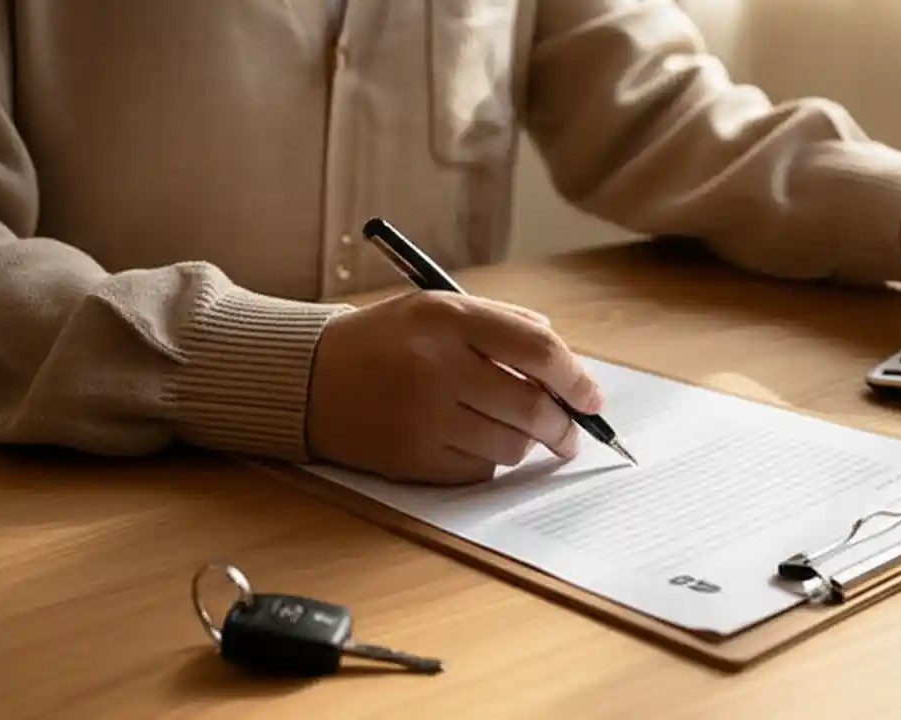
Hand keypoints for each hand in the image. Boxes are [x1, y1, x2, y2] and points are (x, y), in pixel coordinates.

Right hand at [305, 291, 601, 483]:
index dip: (577, 379)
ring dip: (525, 443)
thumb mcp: (438, 308)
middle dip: (564, 427)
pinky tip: (470, 441)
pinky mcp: (411, 457)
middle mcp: (437, 366)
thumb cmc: (388, 341)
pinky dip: (487, 459)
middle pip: (533, 407)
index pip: (538, 350)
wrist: (308, 377)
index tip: (592, 398)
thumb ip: (503, 324)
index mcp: (449, 319)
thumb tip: (566, 363)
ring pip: (511, 445)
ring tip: (514, 432)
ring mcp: (423, 416)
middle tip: (570, 434)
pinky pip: (479, 469)